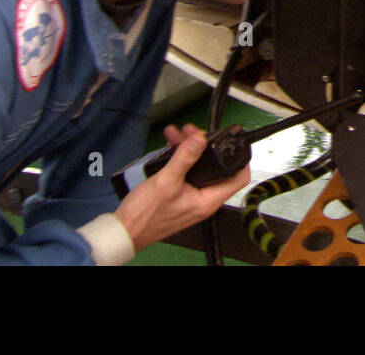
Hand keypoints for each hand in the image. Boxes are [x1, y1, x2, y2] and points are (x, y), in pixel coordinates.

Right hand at [113, 123, 250, 251]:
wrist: (125, 231)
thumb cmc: (145, 214)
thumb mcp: (166, 182)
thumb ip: (185, 158)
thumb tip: (200, 139)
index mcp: (208, 200)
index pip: (238, 179)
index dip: (239, 158)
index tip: (230, 141)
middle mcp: (204, 200)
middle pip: (217, 168)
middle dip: (206, 147)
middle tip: (193, 132)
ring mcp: (192, 198)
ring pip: (200, 168)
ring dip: (191, 150)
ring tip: (179, 133)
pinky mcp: (180, 195)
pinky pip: (187, 173)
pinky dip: (181, 158)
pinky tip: (171, 145)